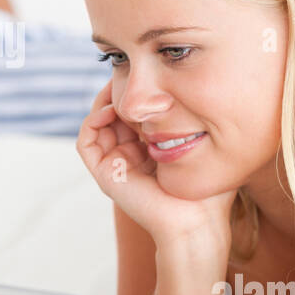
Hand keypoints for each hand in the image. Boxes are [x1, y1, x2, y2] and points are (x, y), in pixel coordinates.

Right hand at [76, 82, 237, 249]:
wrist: (197, 222)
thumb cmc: (207, 189)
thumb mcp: (204, 147)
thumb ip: (198, 123)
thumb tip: (206, 90)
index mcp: (151, 149)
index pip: (135, 113)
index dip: (138, 92)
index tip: (149, 74)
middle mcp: (130, 155)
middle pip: (114, 114)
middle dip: (120, 91)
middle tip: (128, 72)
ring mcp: (116, 164)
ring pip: (98, 123)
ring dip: (104, 102)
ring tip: (118, 87)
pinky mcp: (105, 173)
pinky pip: (86, 140)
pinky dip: (93, 120)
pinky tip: (111, 109)